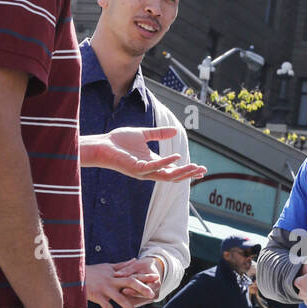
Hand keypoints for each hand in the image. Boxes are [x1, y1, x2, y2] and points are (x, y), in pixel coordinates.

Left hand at [80, 128, 206, 183]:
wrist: (102, 145)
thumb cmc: (119, 141)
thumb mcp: (144, 134)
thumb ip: (159, 134)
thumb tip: (174, 131)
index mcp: (153, 163)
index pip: (174, 170)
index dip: (188, 170)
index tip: (202, 169)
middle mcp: (150, 170)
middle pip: (174, 176)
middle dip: (189, 174)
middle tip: (203, 171)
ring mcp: (144, 171)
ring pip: (167, 176)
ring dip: (182, 172)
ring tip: (195, 167)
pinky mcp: (137, 169)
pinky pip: (155, 167)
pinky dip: (167, 162)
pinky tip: (178, 157)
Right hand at [86, 262, 151, 307]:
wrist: (74, 275)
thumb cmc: (92, 272)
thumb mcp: (108, 266)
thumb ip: (122, 265)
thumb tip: (135, 259)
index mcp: (115, 274)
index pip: (132, 275)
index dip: (144, 277)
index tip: (156, 278)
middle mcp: (112, 280)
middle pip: (129, 283)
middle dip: (141, 289)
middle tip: (152, 295)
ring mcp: (104, 288)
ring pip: (120, 298)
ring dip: (130, 307)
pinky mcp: (97, 296)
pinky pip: (107, 306)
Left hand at [111, 257, 162, 303]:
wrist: (149, 270)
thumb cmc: (143, 265)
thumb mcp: (137, 265)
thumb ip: (127, 270)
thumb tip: (116, 274)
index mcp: (156, 284)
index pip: (146, 290)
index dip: (134, 291)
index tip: (124, 290)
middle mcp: (154, 294)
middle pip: (140, 298)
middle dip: (128, 296)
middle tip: (116, 295)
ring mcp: (148, 299)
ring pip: (136, 302)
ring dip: (125, 299)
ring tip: (115, 296)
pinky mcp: (142, 302)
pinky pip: (133, 303)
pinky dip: (125, 300)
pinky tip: (116, 297)